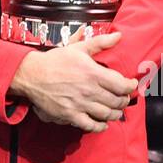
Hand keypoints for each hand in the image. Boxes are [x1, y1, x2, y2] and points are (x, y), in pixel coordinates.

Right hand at [8, 33, 139, 132]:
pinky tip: (102, 123)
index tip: (131, 85)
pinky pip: (90, 125)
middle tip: (123, 98)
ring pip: (107, 114)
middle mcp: (89, 90)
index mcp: (93, 73)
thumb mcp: (78, 48)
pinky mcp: (70, 115)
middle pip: (117, 101)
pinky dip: (100, 126)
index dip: (130, 86)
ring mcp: (80, 104)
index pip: (121, 85)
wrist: (31, 74)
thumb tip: (118, 36)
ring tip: (116, 111)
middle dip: (124, 101)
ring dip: (115, 114)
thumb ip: (100, 42)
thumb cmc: (54, 61)